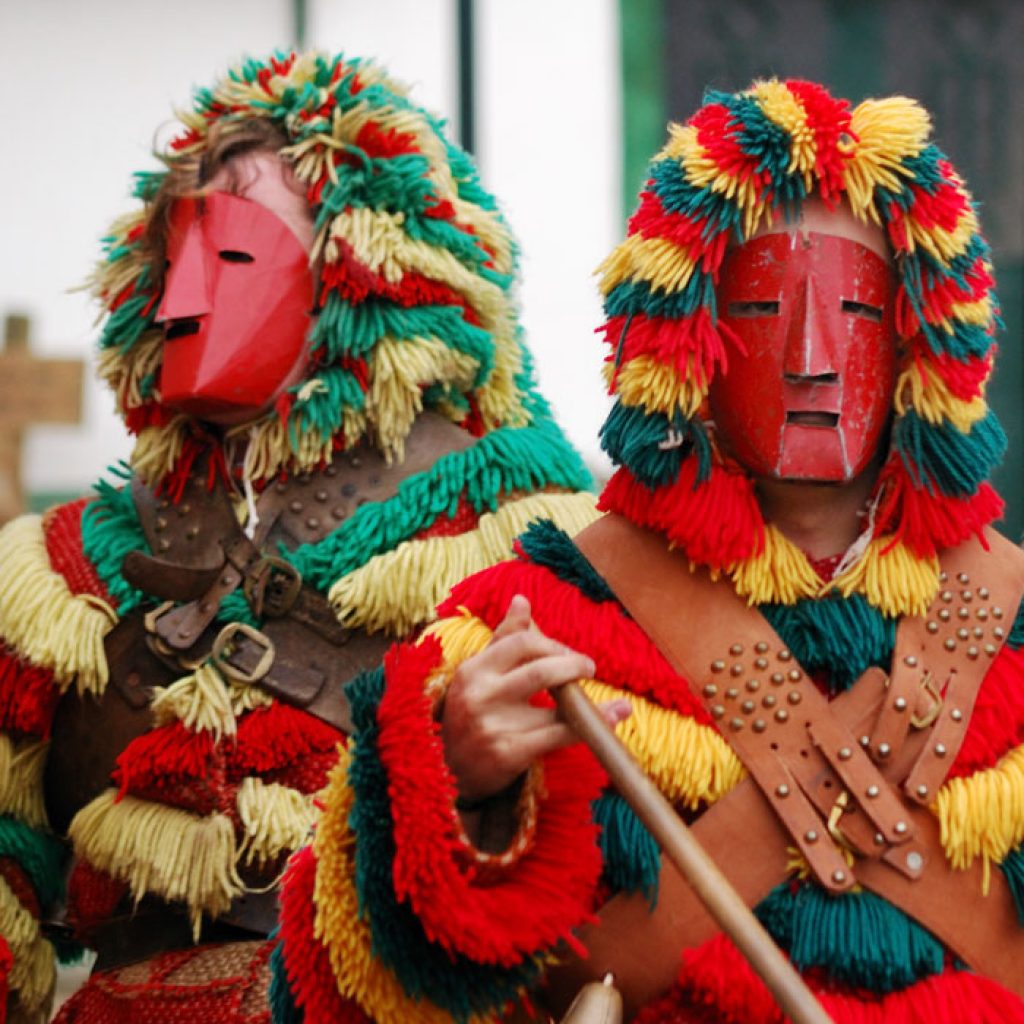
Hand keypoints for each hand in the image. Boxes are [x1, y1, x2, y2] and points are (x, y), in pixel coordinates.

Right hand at [441, 594, 630, 804]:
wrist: (446, 773)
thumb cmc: (469, 715)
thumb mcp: (477, 675)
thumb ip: (502, 639)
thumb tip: (522, 599)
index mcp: (473, 670)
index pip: (521, 642)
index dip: (553, 644)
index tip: (569, 653)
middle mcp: (481, 695)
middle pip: (540, 669)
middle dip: (573, 664)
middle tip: (588, 667)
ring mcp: (494, 726)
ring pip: (556, 706)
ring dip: (594, 703)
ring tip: (617, 703)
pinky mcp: (508, 754)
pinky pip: (561, 735)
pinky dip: (592, 726)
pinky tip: (612, 719)